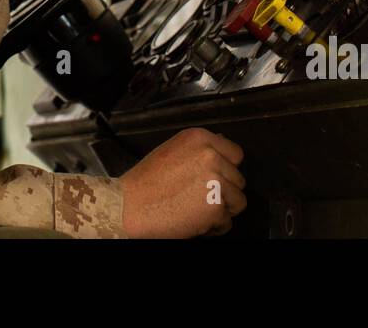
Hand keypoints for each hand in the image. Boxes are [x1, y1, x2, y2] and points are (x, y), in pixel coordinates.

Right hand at [119, 128, 245, 237]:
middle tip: (200, 199)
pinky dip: (214, 228)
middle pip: (239, 180)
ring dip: (221, 211)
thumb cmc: (145, 183)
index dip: (227, 170)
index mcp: (200, 139)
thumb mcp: (172, 151)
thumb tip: (222, 144)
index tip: (217, 179)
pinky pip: (227, 222)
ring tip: (197, 211)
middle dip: (224, 193)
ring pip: (238, 202)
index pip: (236, 154)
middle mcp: (211, 156)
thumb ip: (199, 150)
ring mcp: (216, 181)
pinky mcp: (215, 207)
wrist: (128, 207)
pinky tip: (193, 221)